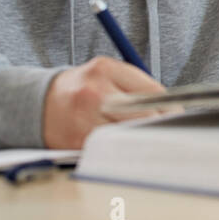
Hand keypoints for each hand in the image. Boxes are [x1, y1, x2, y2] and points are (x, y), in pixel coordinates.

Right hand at [42, 57, 165, 148]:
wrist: (38, 102)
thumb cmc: (82, 88)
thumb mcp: (108, 73)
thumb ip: (137, 86)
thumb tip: (172, 108)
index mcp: (105, 69)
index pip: (152, 93)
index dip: (171, 108)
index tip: (180, 117)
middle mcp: (94, 92)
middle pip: (144, 116)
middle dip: (160, 126)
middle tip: (172, 133)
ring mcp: (84, 118)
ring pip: (130, 134)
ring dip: (144, 140)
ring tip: (152, 141)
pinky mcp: (77, 141)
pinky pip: (112, 148)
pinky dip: (123, 150)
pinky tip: (129, 149)